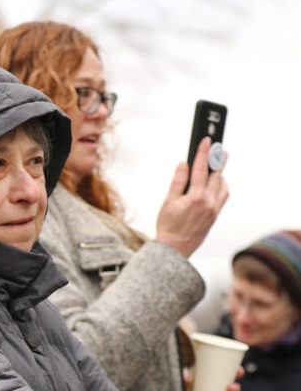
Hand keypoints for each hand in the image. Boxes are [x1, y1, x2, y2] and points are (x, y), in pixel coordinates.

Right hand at [156, 137, 228, 257]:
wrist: (174, 250)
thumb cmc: (168, 227)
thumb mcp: (168, 203)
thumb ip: (178, 182)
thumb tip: (184, 165)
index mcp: (196, 197)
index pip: (201, 169)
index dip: (204, 152)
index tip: (207, 140)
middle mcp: (208, 203)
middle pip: (216, 175)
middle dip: (218, 160)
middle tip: (221, 148)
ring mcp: (214, 210)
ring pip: (222, 186)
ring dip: (220, 175)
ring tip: (217, 166)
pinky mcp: (214, 217)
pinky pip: (223, 197)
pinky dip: (221, 188)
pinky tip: (216, 184)